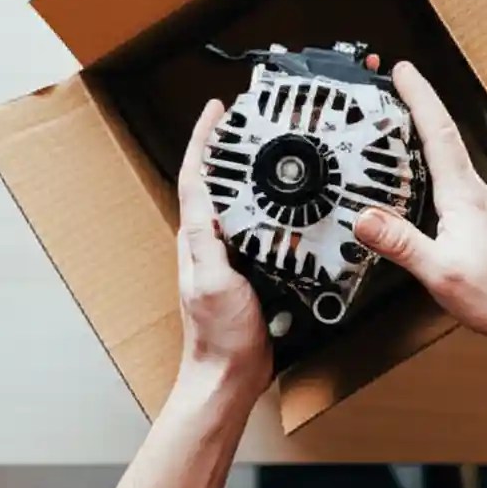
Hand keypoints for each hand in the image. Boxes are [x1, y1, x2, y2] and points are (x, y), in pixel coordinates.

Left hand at [175, 99, 271, 400]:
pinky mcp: (251, 273)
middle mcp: (209, 243)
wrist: (231, 376)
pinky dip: (272, 209)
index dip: (204, 139)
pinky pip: (262, 231)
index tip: (217, 110)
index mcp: (196, 239)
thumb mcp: (214, 282)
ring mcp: (230, 258)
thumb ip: (207, 242)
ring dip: (250, 173)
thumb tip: (205, 198)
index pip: (196, 176)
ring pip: (239, 204)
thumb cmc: (218, 337)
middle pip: (216, 182)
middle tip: (246, 119)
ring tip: (269, 149)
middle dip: (226, 146)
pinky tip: (290, 205)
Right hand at [353, 62, 486, 345]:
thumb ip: (400, 243)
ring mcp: (477, 204)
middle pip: (442, 135)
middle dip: (418, 104)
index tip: (402, 70)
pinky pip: (449, 178)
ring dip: (425, 130)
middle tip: (393, 83)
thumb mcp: (440, 270)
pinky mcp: (477, 220)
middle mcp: (473, 192)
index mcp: (463, 194)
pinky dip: (430, 162)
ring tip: (400, 118)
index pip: (438, 132)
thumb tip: (364, 217)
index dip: (419, 97)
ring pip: (447, 156)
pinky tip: (421, 174)